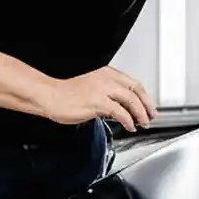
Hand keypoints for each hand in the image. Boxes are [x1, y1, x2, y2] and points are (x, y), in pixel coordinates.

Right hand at [42, 67, 157, 132]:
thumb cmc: (63, 90)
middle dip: (146, 105)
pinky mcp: (98, 102)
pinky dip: (128, 120)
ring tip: (142, 122)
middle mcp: (106, 79)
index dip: (143, 95)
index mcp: (105, 73)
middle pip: (136, 90)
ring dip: (140, 113)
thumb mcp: (88, 85)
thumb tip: (116, 104)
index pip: (132, 82)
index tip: (148, 104)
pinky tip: (129, 126)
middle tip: (151, 115)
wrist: (48, 93)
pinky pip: (120, 112)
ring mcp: (102, 90)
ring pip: (131, 100)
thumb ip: (104, 91)